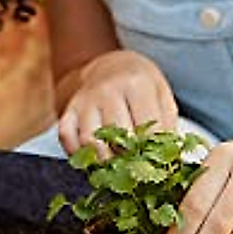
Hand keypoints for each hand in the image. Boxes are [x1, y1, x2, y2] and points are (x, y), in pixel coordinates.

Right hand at [56, 50, 177, 155]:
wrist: (112, 65)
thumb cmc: (141, 87)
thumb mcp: (162, 97)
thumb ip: (166, 127)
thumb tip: (166, 162)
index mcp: (135, 84)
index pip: (146, 131)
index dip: (154, 154)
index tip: (157, 163)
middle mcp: (107, 90)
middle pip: (117, 138)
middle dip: (129, 160)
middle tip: (138, 168)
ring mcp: (85, 100)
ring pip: (89, 141)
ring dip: (104, 160)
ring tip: (117, 165)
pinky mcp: (69, 110)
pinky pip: (66, 137)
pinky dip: (77, 153)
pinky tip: (93, 157)